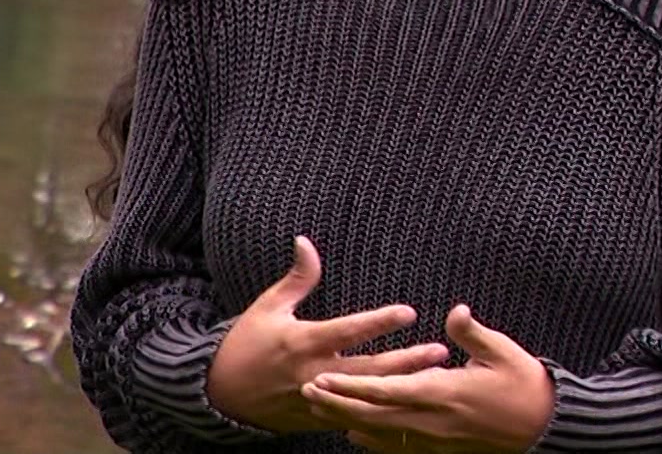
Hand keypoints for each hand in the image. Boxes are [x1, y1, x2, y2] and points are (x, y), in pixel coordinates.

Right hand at [205, 236, 449, 432]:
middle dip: (407, 361)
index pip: (348, 330)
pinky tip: (410, 408)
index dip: (379, 322)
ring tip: (436, 380)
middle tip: (439, 352)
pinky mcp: (319, 419)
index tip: (409, 312)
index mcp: (302, 341)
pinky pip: (356, 419)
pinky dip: (383, 414)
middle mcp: (314, 373)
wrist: (221, 393)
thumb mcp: (268, 306)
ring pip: (368, 398)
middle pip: (369, 369)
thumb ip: (297, 279)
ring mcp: (319, 400)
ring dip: (403, 389)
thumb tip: (307, 241)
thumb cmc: (246, 343)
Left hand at [301, 304, 554, 452]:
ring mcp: (437, 440)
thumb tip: (455, 311)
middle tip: (307, 392)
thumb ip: (471, 333)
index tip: (322, 378)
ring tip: (322, 411)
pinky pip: (401, 449)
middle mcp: (434, 421)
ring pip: (383, 436)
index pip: (386, 390)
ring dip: (350, 422)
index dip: (351, 386)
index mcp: (444, 392)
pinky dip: (375, 442)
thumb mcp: (502, 352)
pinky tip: (357, 434)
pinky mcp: (443, 450)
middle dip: (338, 405)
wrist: (546, 428)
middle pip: (374, 416)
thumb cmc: (524, 385)